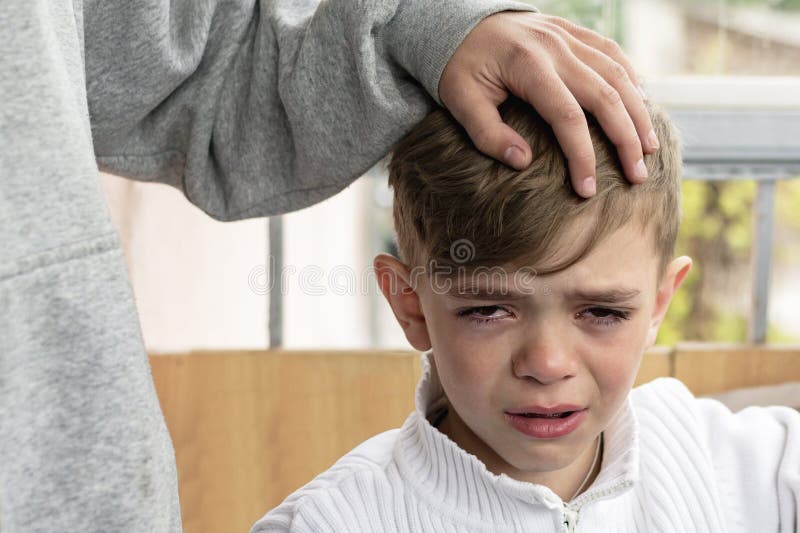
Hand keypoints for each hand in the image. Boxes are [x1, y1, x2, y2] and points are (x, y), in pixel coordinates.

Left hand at [439, 11, 657, 197]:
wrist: (460, 21)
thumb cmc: (459, 65)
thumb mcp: (459, 100)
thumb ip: (487, 133)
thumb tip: (522, 162)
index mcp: (528, 66)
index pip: (567, 117)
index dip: (582, 156)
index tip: (587, 191)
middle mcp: (556, 47)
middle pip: (605, 96)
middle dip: (625, 140)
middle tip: (637, 176)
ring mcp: (568, 36)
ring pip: (618, 74)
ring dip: (638, 113)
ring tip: (650, 149)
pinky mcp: (573, 32)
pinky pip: (612, 53)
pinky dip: (632, 80)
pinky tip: (642, 106)